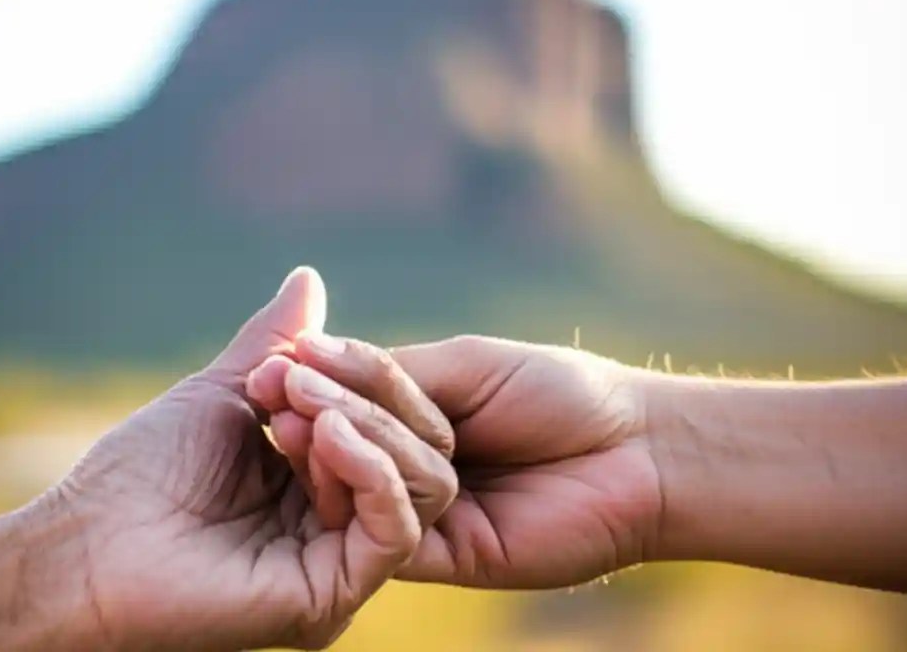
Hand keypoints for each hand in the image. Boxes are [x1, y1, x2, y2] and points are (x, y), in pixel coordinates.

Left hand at [14, 268, 456, 649]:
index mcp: (323, 478)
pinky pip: (394, 530)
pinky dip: (371, 469)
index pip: (396, 419)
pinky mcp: (332, 596)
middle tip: (288, 378)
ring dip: (364, 426)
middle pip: (422, 448)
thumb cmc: (141, 474)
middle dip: (365, 395)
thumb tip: (309, 278)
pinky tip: (325, 434)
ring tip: (293, 408)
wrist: (87, 544)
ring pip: (420, 484)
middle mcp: (342, 523)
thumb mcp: (226, 393)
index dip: (365, 375)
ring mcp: (341, 561)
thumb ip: (279, 344)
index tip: (295, 354)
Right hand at [278, 334, 660, 588]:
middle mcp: (409, 470)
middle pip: (340, 448)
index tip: (271, 360)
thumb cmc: (558, 392)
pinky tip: (344, 452)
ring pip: (356, 487)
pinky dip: (365, 488)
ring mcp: (424, 516)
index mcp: (413, 421)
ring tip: (304, 410)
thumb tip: (310, 350)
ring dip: (335, 443)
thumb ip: (388, 371)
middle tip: (272, 385)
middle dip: (313, 412)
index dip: (310, 384)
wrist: (635, 448)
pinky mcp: (444, 557)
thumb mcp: (463, 365)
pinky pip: (388, 530)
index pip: (343, 406)